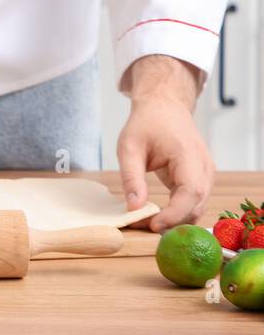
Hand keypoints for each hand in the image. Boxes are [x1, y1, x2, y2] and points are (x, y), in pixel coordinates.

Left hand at [117, 55, 213, 231]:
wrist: (164, 107)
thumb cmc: (146, 124)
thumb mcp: (129, 147)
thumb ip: (131, 177)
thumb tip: (134, 208)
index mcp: (189, 156)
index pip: (191, 193)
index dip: (175, 213)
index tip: (153, 224)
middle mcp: (204, 168)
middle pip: (197, 205)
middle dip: (172, 221)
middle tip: (142, 227)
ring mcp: (205, 174)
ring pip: (197, 207)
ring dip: (174, 220)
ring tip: (145, 222)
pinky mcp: (200, 179)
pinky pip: (193, 202)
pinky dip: (177, 212)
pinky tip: (155, 215)